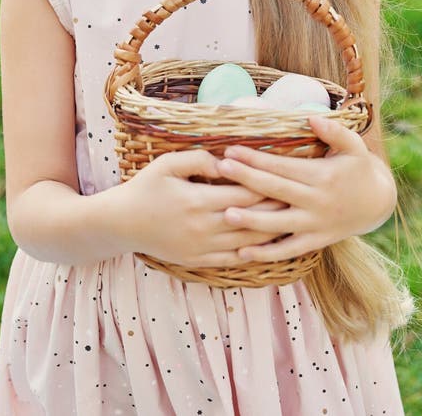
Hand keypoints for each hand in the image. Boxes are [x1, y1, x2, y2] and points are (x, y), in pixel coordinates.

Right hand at [120, 148, 286, 267]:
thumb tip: (225, 159)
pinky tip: (269, 245)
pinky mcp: (200, 261)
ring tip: (293, 220)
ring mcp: (203, 248)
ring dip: (272, 232)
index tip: (287, 177)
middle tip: (300, 198)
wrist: (122, 224)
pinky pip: (234, 259)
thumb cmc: (145, 188)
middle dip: (277, 208)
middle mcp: (204, 228)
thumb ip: (197, 159)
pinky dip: (255, 253)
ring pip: (248, 243)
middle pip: (252, 219)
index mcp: (197, 201)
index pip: (244, 194)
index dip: (268, 186)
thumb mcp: (167, 165)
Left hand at [216, 115, 397, 261]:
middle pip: (276, 190)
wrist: (378, 203)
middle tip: (220, 169)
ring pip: (279, 224)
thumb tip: (312, 119)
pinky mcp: (316, 242)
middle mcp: (317, 202)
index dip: (256, 159)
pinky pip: (289, 250)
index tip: (232, 150)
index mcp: (322, 176)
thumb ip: (335, 132)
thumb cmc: (359, 168)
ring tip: (226, 214)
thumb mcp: (354, 146)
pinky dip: (266, 254)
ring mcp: (315, 225)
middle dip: (246, 179)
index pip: (283, 166)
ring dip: (252, 220)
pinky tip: (241, 252)